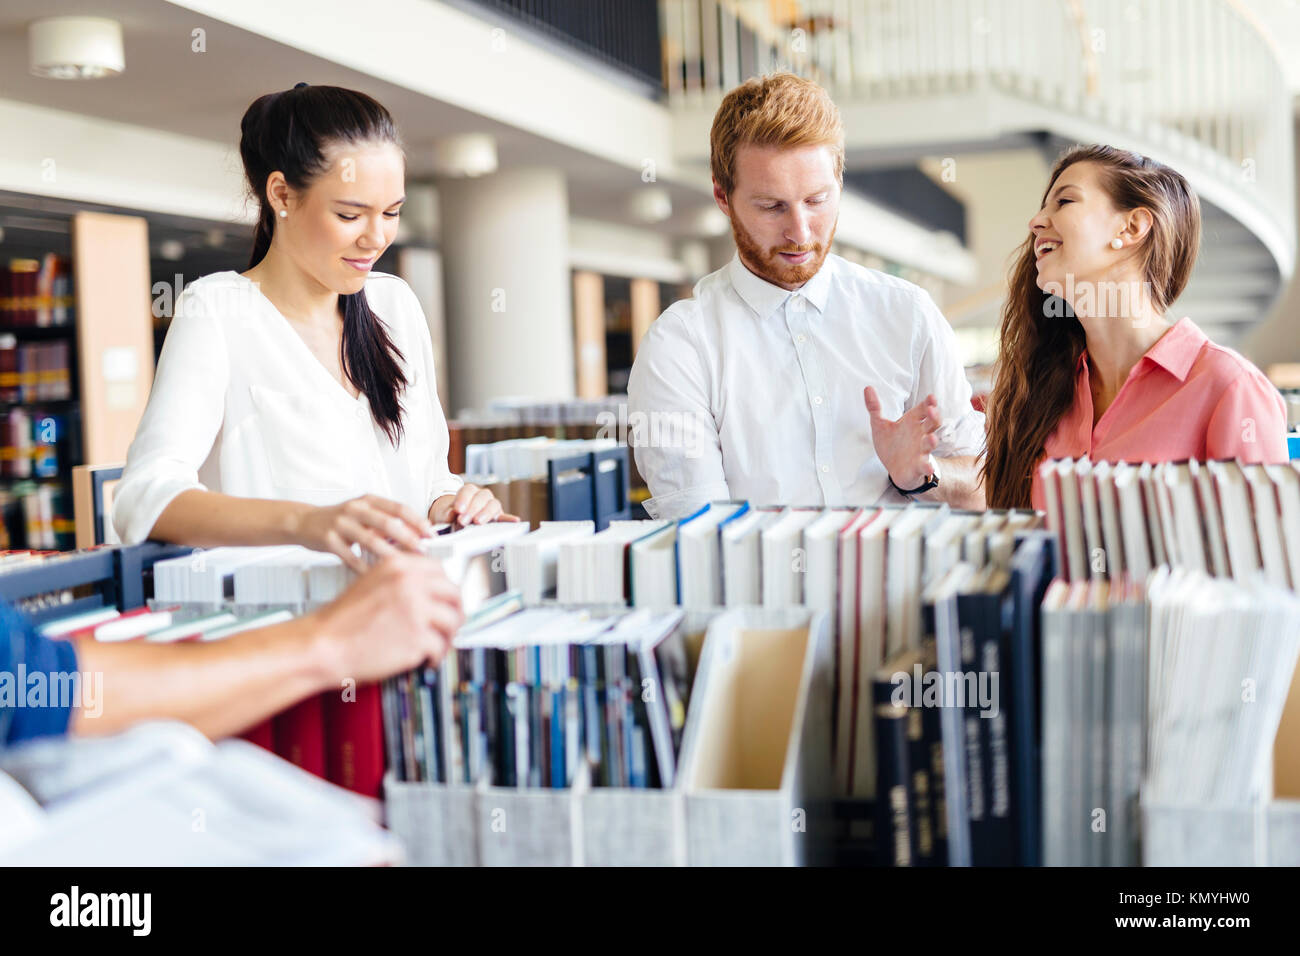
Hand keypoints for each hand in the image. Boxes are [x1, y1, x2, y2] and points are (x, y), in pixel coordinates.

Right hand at [295, 494, 434, 571]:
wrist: (304, 522)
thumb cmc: (339, 520)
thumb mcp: (363, 512)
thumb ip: (386, 521)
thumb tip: (417, 535)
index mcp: (368, 500)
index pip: (398, 508)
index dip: (417, 521)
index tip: (430, 534)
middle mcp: (355, 508)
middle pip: (387, 523)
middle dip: (408, 538)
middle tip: (422, 551)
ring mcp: (340, 523)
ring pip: (370, 540)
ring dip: (390, 554)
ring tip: (404, 566)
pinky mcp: (328, 539)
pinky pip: (350, 557)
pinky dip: (365, 568)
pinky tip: (376, 577)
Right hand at [309, 553, 463, 683]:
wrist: (323, 644)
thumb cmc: (342, 621)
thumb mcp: (372, 583)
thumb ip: (402, 582)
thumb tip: (433, 592)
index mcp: (399, 566)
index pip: (441, 571)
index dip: (445, 590)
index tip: (445, 601)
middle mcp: (410, 583)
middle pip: (455, 594)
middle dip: (455, 612)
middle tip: (449, 625)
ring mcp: (416, 609)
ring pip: (453, 620)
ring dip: (448, 636)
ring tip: (436, 646)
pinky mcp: (417, 637)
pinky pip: (441, 646)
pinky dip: (436, 656)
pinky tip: (426, 659)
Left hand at [429, 483, 520, 527]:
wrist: (455, 520)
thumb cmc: (450, 515)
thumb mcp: (443, 514)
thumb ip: (446, 513)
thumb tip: (451, 514)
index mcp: (468, 491)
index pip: (468, 490)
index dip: (464, 499)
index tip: (458, 510)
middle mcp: (482, 496)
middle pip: (481, 497)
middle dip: (473, 509)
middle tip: (463, 520)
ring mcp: (491, 506)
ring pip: (493, 504)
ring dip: (486, 513)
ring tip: (478, 522)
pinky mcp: (497, 518)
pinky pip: (504, 517)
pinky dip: (509, 519)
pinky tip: (515, 521)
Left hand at [863, 386, 940, 490]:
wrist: (894, 468)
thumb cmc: (891, 443)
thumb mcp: (880, 425)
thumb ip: (874, 407)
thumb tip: (867, 387)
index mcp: (913, 422)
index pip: (924, 409)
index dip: (929, 403)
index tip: (931, 397)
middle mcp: (920, 435)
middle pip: (932, 423)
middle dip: (934, 417)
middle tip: (932, 410)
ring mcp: (921, 451)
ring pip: (930, 444)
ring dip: (932, 441)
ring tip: (932, 438)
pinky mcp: (918, 466)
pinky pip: (925, 466)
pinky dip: (927, 467)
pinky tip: (928, 467)